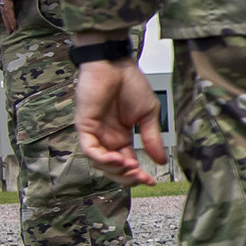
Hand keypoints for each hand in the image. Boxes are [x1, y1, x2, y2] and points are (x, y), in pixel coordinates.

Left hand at [75, 58, 164, 184]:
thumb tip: (161, 160)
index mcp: (121, 136)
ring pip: (100, 163)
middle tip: (141, 177)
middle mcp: (106, 137)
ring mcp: (95, 133)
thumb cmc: (130, 82)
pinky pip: (90, 149)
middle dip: (127, 177)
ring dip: (116, 170)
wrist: (115, 63)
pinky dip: (103, 159)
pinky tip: (119, 159)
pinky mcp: (85, 126)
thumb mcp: (148, 115)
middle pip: (112, 168)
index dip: (137, 175)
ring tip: (132, 168)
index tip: (151, 181)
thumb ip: (152, 138)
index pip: (127, 163)